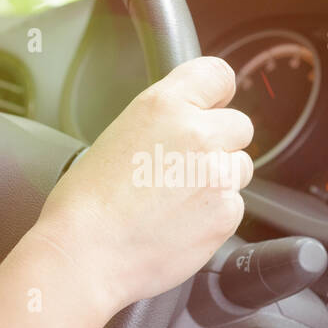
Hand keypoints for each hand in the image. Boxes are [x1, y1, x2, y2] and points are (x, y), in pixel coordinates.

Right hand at [33, 55, 253, 313]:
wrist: (87, 253)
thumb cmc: (87, 202)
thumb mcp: (119, 135)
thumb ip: (163, 123)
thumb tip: (186, 127)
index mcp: (165, 105)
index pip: (218, 75)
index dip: (216, 95)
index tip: (213, 106)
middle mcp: (198, 133)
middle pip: (239, 125)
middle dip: (220, 143)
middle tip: (186, 167)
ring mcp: (217, 174)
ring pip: (240, 168)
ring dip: (219, 180)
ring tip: (177, 200)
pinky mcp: (227, 213)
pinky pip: (234, 206)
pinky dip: (214, 216)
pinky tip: (179, 223)